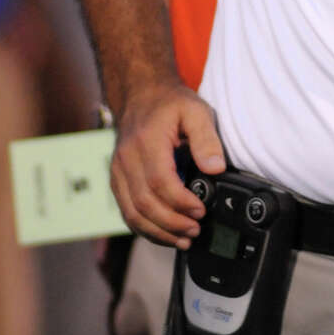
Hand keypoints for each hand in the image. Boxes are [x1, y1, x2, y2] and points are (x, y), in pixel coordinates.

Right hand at [111, 83, 226, 246]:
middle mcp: (126, 159)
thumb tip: (215, 169)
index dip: (180, 202)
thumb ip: (207, 140)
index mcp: (146, 142)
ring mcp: (118, 171)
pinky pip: (126, 211)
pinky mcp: (118, 181)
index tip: (201, 211)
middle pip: (144, 203)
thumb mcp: (196, 111)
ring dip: (158, 232)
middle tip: (196, 230)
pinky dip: (145, 229)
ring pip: (132, 213)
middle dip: (171, 223)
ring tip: (184, 239)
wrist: (141, 95)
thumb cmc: (170, 104)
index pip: (159, 181)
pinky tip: (165, 235)